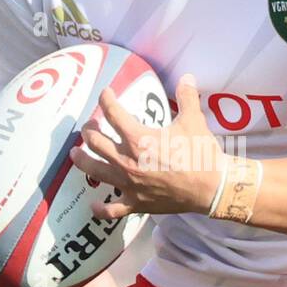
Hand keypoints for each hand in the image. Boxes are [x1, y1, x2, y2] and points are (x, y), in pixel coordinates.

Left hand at [70, 74, 225, 221]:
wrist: (211, 186)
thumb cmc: (201, 153)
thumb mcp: (194, 120)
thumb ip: (187, 97)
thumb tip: (187, 77)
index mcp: (138, 137)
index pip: (112, 113)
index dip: (106, 100)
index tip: (106, 94)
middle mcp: (127, 160)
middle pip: (95, 141)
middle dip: (89, 130)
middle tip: (90, 126)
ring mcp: (129, 183)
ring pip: (94, 170)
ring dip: (81, 160)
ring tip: (75, 154)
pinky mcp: (136, 202)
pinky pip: (112, 209)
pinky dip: (101, 209)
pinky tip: (94, 206)